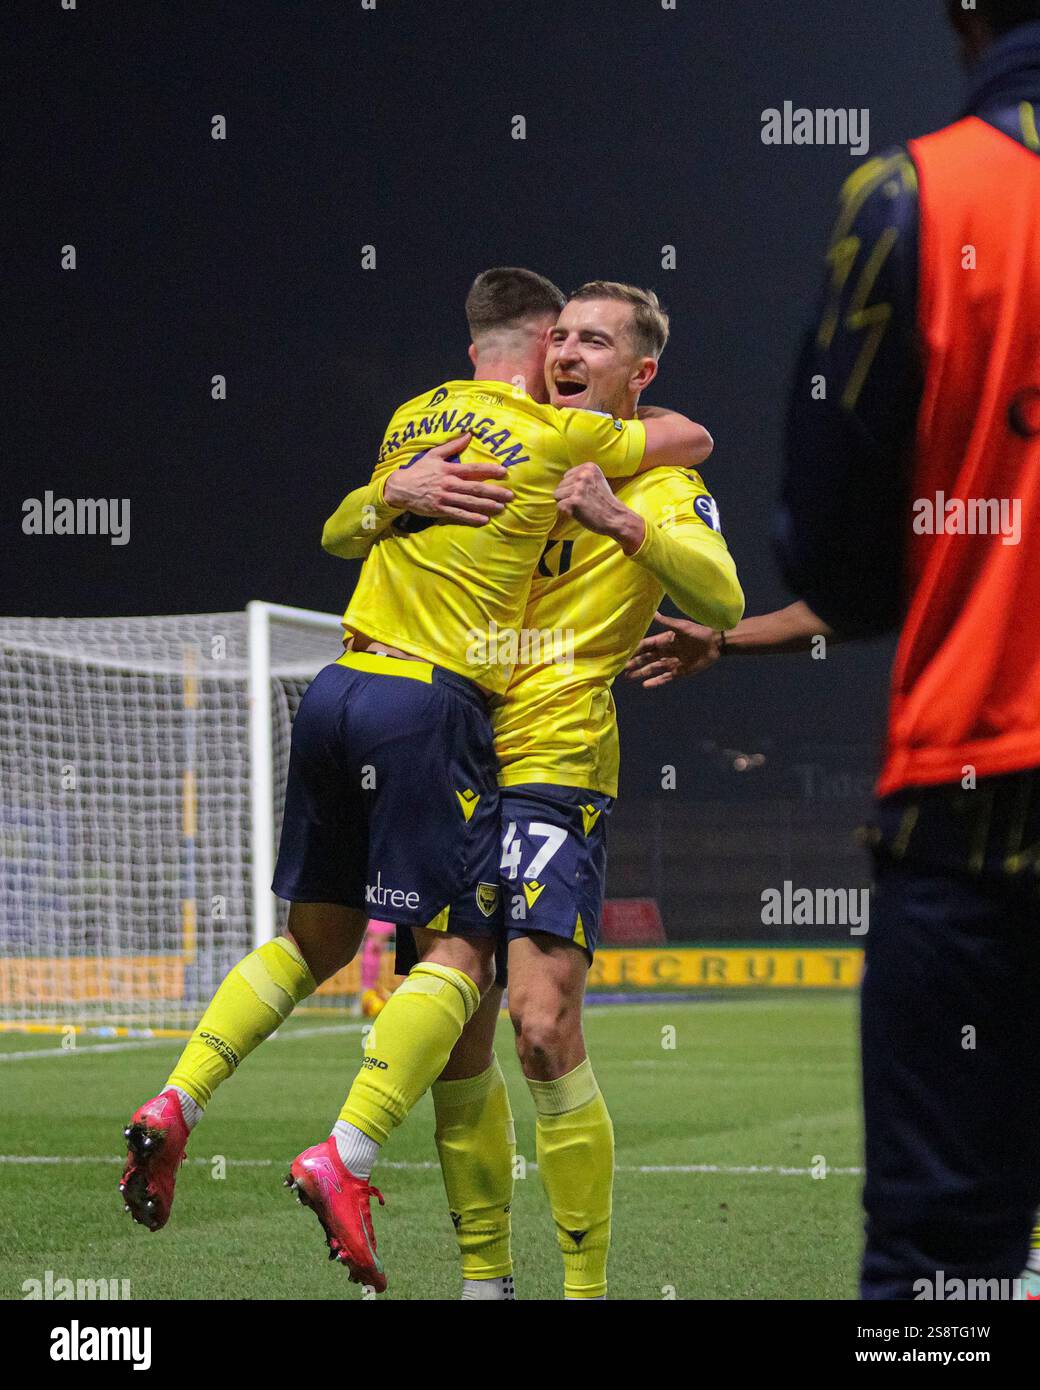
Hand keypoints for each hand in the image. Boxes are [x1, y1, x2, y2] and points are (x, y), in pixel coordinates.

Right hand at [383, 433, 513, 524]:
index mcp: (449, 470)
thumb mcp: (434, 454)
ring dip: (487, 505)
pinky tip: (484, 519)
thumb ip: (452, 445)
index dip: (489, 470)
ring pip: (469, 502)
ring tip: (501, 507)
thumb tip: (469, 434)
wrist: (400, 488)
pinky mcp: (440, 510)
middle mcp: (449, 484)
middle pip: (475, 488)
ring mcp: (445, 498)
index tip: (504, 472)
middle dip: (494, 492)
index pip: (473, 469)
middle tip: (510, 495)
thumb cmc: (419, 471)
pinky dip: (471, 518)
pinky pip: (459, 515)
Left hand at [554, 463, 644, 552]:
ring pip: (557, 495)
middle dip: (568, 495)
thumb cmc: (604, 501)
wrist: (615, 517)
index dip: (573, 487)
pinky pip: (559, 506)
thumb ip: (581, 476)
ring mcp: (578, 488)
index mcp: (589, 467)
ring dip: (566, 503)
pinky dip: (567, 512)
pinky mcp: (573, 501)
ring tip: (581, 506)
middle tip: (584, 502)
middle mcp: (583, 475)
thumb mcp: (596, 480)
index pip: (567, 476)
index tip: (586, 493)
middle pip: (560, 485)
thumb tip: (562, 479)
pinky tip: (579, 512)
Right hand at [624, 611, 721, 686]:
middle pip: (647, 658)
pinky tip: (645, 685)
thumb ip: (666, 622)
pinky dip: (656, 681)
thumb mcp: (681, 626)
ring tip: (629, 677)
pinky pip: (665, 677)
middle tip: (622, 668)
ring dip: (641, 673)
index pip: (646, 645)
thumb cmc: (699, 632)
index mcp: (665, 640)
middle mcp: (667, 651)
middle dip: (635, 663)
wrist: (716, 644)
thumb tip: (652, 612)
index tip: (623, 653)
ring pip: (653, 668)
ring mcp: (673, 662)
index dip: (635, 649)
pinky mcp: (680, 672)